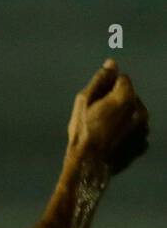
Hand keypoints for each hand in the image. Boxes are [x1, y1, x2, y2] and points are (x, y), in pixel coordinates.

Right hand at [67, 60, 148, 175]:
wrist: (89, 164)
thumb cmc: (82, 131)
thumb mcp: (83, 101)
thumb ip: (100, 80)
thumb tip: (111, 64)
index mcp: (126, 97)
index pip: (122, 79)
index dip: (106, 87)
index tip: (95, 100)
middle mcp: (141, 111)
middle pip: (130, 96)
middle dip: (116, 101)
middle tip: (96, 116)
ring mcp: (144, 129)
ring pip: (134, 114)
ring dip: (122, 116)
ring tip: (103, 130)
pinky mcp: (143, 144)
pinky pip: (136, 131)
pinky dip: (127, 132)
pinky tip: (111, 140)